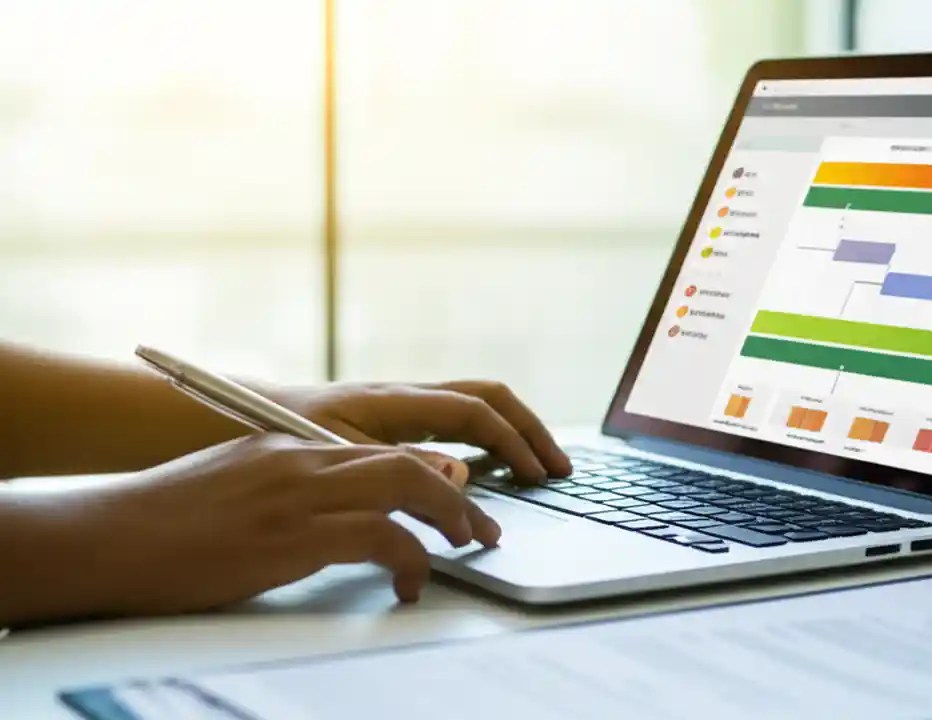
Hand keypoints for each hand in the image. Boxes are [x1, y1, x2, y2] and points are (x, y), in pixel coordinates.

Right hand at [8, 434, 499, 622]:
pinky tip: (412, 585)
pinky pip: (380, 537)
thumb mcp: (240, 486)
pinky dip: (411, 559)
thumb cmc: (168, 521)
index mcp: (292, 445)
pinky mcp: (292, 535)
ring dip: (450, 517)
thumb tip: (342, 511)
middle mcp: (303, 459)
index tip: (458, 498)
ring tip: (469, 547)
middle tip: (483, 529)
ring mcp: (299, 493)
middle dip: (457, 494)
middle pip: (407, 459)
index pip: (381, 448)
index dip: (432, 473)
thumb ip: (293, 486)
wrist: (110, 536)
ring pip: (406, 484)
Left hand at [271, 380, 571, 483]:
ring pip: (476, 406)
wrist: (233, 418)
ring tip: (538, 468)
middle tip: (559, 468)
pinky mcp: (392, 421)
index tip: (539, 477)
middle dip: (530, 430)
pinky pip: (455, 422)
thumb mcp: (339, 458)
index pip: (477, 413)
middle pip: (489, 398)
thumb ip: (400, 467)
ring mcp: (401, 406)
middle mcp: (406, 396)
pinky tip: (492, 468)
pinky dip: (486, 440)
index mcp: (396, 401)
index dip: (514, 443)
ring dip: (513, 434)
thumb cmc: (280, 437)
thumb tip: (461, 475)